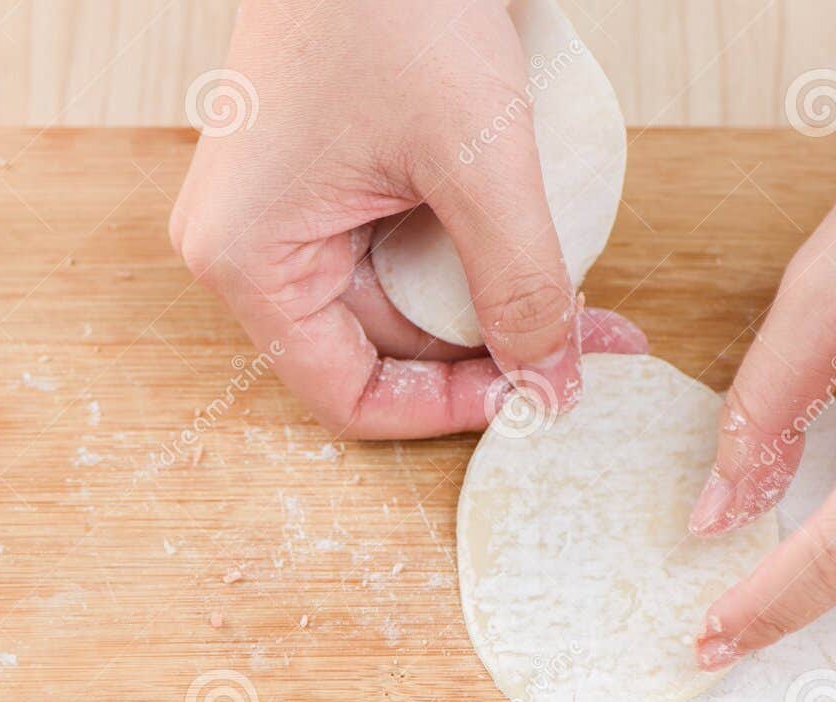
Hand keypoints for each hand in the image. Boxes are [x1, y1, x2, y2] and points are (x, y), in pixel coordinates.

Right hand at [169, 0, 646, 438]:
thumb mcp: (477, 156)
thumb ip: (521, 280)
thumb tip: (551, 382)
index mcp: (250, 259)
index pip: (348, 394)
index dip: (446, 410)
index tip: (532, 397)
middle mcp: (246, 246)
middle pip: (381, 348)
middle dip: (488, 351)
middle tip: (588, 344)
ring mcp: (278, 208)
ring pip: (398, 299)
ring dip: (485, 302)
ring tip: (576, 288)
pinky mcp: (314, 176)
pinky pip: (394, 247)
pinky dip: (463, 253)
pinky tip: (526, 237)